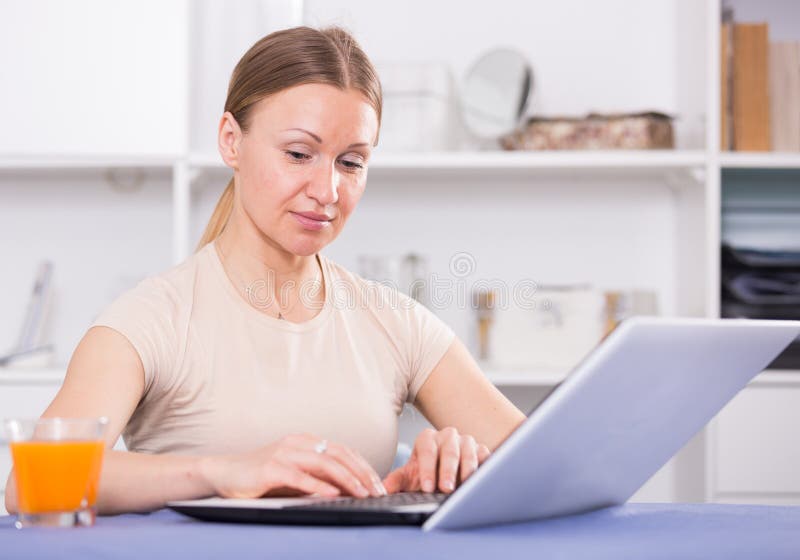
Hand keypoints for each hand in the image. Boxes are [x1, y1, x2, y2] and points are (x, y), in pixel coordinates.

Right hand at [198, 433, 386, 498]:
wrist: (223, 474)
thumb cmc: (260, 477)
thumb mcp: (295, 475)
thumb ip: (318, 477)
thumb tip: (348, 489)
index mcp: (307, 441)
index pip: (344, 451)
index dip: (364, 466)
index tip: (379, 483)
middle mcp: (298, 443)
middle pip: (339, 454)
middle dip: (362, 473)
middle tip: (377, 491)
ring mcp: (284, 453)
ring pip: (324, 463)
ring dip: (347, 479)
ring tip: (362, 493)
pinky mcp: (270, 468)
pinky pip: (299, 476)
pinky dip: (318, 486)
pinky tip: (332, 494)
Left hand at [382, 427, 490, 493]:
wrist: (445, 473)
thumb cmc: (426, 473)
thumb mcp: (410, 477)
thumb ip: (397, 481)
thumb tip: (383, 489)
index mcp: (427, 438)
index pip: (427, 450)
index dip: (427, 469)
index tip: (427, 487)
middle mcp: (447, 436)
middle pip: (448, 450)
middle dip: (447, 471)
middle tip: (446, 488)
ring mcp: (465, 441)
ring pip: (468, 451)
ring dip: (467, 469)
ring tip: (464, 486)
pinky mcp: (481, 449)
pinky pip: (484, 455)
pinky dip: (484, 466)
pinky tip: (481, 479)